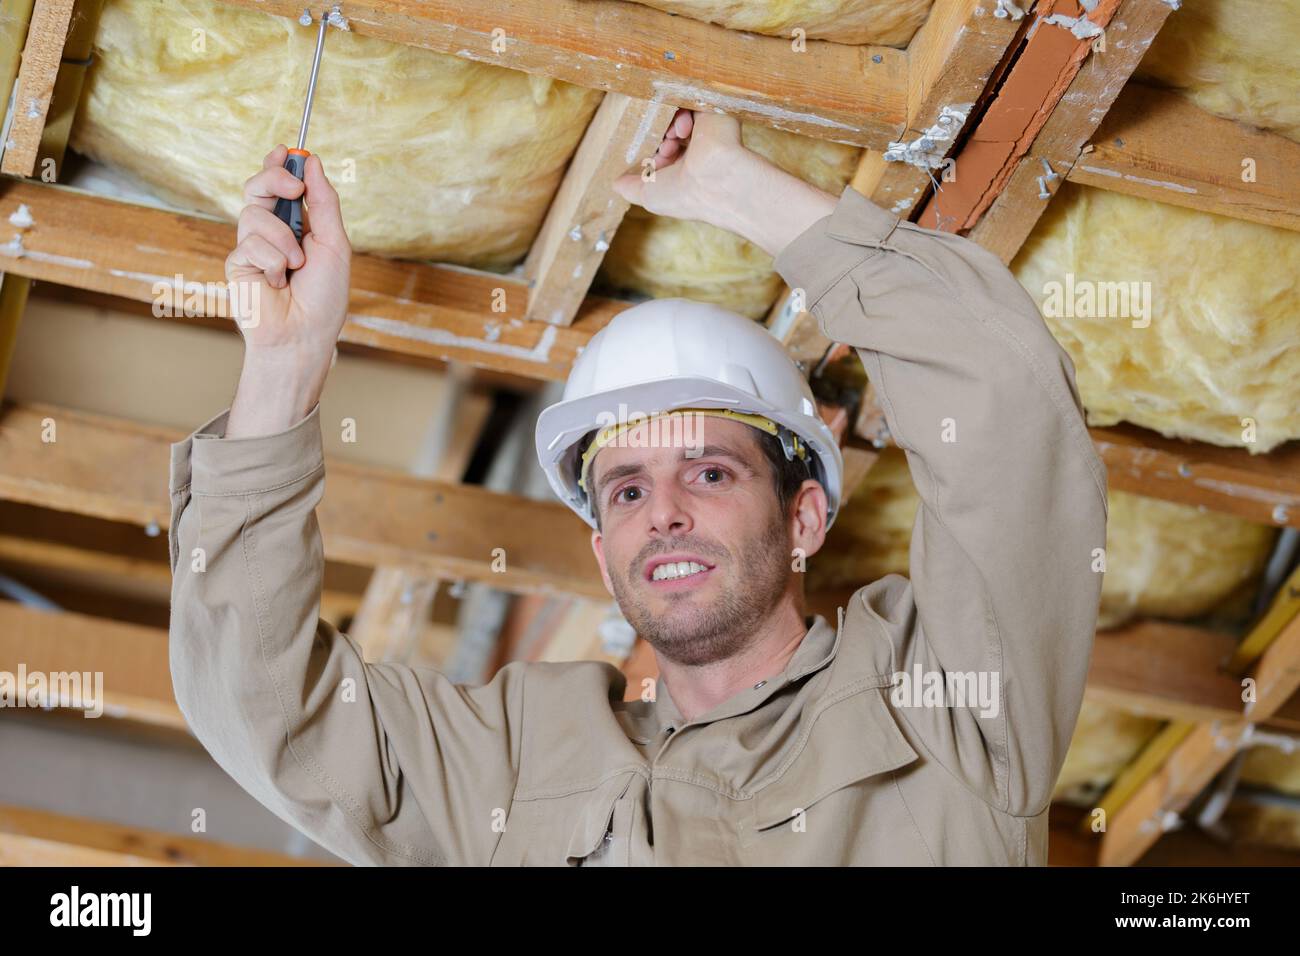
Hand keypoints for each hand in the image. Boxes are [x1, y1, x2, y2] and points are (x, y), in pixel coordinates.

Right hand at [224, 145, 351, 436]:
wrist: (305, 335)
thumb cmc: (325, 297)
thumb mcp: (335, 244)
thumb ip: (325, 204)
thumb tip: (313, 163)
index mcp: (298, 226)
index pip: (281, 186)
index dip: (279, 166)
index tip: (287, 150)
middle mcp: (272, 233)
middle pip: (258, 188)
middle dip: (273, 179)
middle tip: (293, 188)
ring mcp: (252, 248)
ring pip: (253, 214)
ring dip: (281, 239)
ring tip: (296, 266)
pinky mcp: (237, 265)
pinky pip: (248, 244)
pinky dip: (271, 261)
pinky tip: (278, 283)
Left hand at [612, 109, 748, 220]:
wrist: (715, 181)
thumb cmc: (683, 195)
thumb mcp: (648, 196)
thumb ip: (631, 187)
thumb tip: (615, 182)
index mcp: (684, 167)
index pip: (660, 147)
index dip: (651, 150)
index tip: (653, 159)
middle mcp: (696, 149)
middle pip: (665, 129)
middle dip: (658, 136)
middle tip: (663, 148)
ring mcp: (705, 130)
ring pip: (675, 115)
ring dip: (668, 126)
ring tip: (672, 140)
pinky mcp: (712, 110)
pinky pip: (688, 99)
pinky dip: (680, 113)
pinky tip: (683, 130)